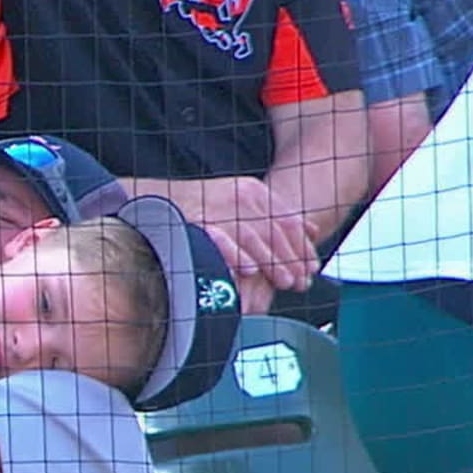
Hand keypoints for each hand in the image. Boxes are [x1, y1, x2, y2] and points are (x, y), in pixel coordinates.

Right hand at [193, 177, 319, 310]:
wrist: (158, 197)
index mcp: (253, 191)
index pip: (286, 220)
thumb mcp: (244, 203)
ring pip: (253, 236)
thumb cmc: (205, 208)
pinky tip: (250, 271)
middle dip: (291, 258)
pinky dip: (237, 255)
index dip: (302, 246)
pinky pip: (222, 240)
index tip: (312, 268)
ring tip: (284, 281)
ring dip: (271, 261)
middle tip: (300, 282)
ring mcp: (218, 207)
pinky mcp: (198, 221)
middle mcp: (239, 196)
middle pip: (274, 230)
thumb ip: (275, 215)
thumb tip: (313, 230)